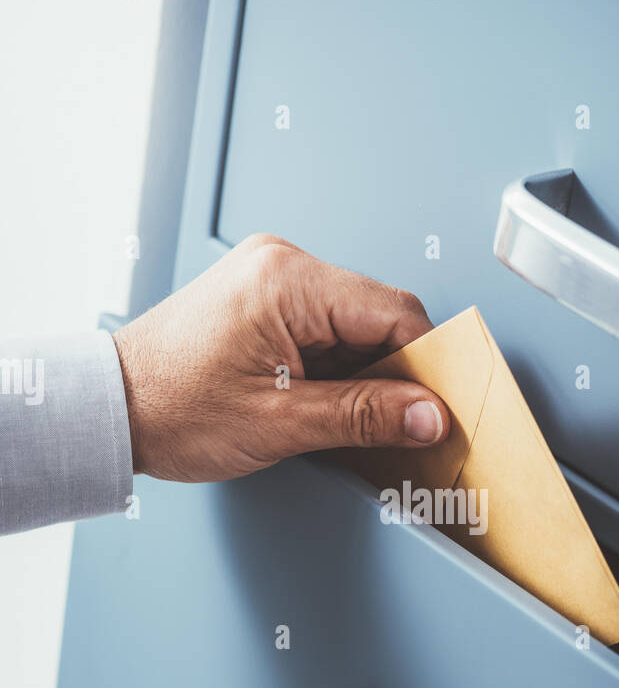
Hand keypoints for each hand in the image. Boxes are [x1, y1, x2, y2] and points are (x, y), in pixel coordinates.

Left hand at [112, 234, 449, 481]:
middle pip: (379, 315)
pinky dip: (337, 366)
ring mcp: (272, 276)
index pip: (394, 313)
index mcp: (288, 281)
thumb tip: (428, 414)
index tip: (439, 409)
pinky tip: (325, 402)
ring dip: (364, 373)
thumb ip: (363, 416)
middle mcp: (282, 263)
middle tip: (400, 424)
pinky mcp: (263, 296)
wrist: (111, 407)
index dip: (427, 365)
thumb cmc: (171, 408)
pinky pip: (326, 326)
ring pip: (355, 324)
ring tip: (344, 418)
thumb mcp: (279, 424)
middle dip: (396, 372)